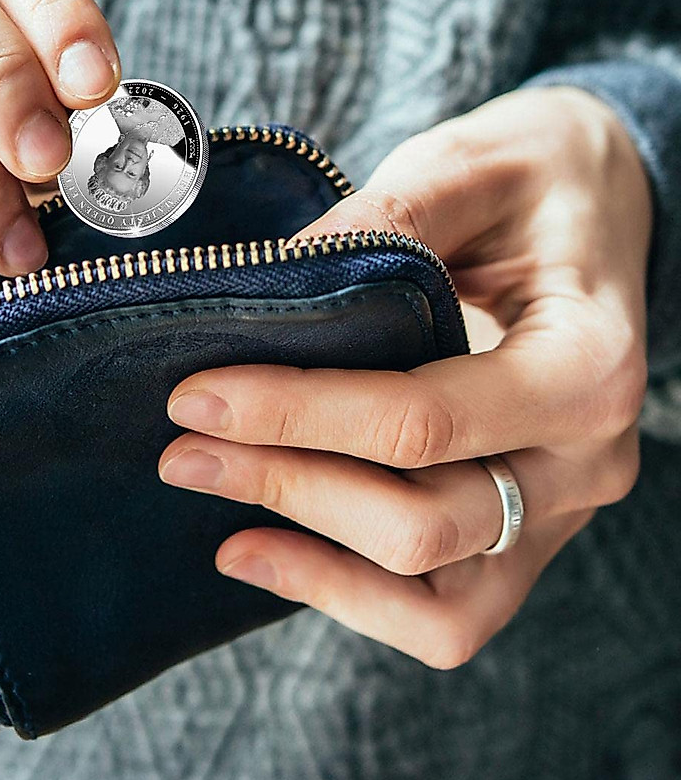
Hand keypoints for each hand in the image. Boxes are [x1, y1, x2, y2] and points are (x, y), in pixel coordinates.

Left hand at [158, 87, 651, 667]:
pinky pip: (444, 612)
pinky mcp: (523, 533)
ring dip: (307, 553)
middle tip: (181, 445)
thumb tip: (265, 283)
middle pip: (422, 523)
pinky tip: (257, 548)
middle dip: (284, 484)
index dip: (297, 415)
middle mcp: (585, 460)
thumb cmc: (536, 179)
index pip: (424, 421)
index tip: (196, 397)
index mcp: (587, 365)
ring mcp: (558, 511)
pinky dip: (347, 593)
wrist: (599, 203)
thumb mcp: (467, 167)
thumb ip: (382, 221)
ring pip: (435, 598)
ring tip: (209, 493)